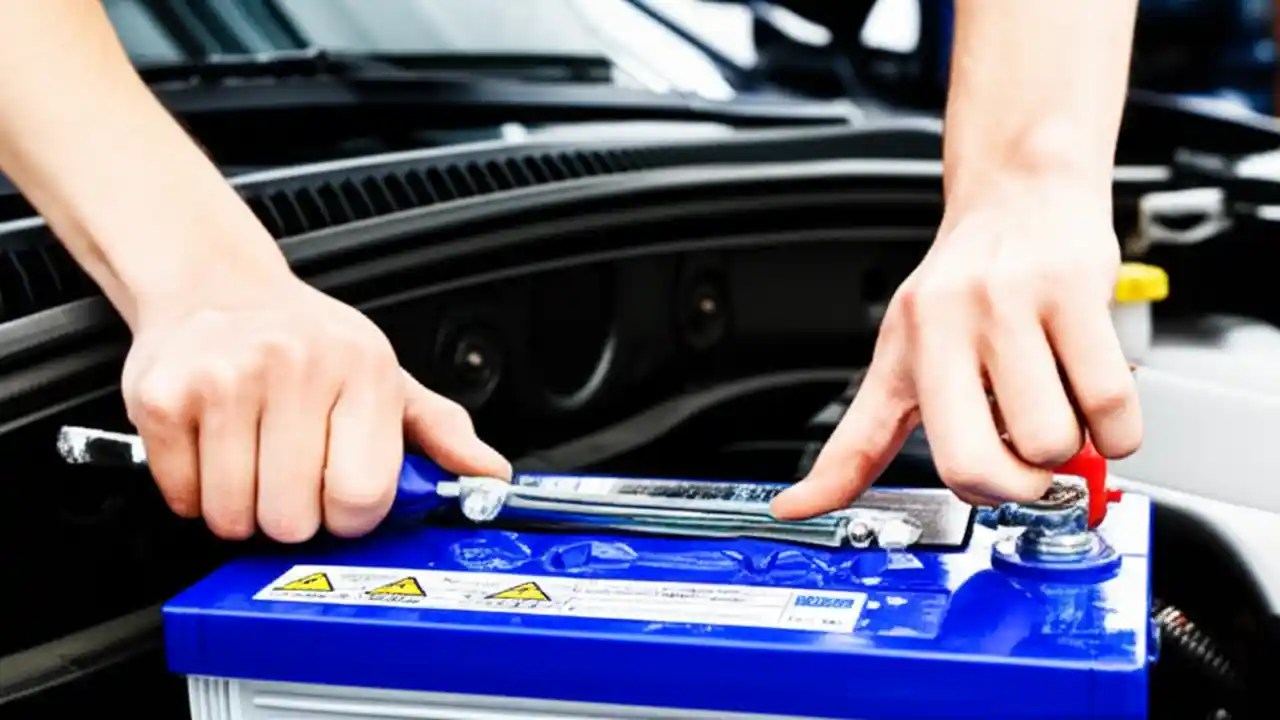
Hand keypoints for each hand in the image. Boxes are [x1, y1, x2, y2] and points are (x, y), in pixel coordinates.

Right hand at [120, 273, 511, 541]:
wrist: (218, 285)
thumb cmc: (310, 340)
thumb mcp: (388, 377)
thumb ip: (441, 432)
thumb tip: (492, 477)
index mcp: (363, 369)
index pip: (362, 494)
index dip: (350, 515)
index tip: (342, 499)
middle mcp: (296, 367)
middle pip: (292, 518)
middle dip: (292, 517)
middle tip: (289, 475)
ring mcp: (225, 379)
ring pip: (234, 516)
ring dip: (241, 509)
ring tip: (251, 460)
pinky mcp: (165, 396)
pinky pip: (182, 497)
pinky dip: (193, 492)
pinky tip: (212, 448)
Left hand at [772, 179, 1140, 517]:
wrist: (1025, 196)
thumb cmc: (970, 284)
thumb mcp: (907, 351)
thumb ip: (870, 434)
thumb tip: (807, 500)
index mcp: (903, 349)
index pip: (860, 438)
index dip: (828, 486)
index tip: (791, 511)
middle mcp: (947, 325)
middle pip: (971, 465)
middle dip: (1011, 488)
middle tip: (1024, 466)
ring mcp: (1010, 305)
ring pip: (1050, 442)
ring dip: (1069, 446)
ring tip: (1060, 405)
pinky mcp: (1075, 292)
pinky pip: (1109, 406)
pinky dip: (1116, 430)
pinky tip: (1097, 401)